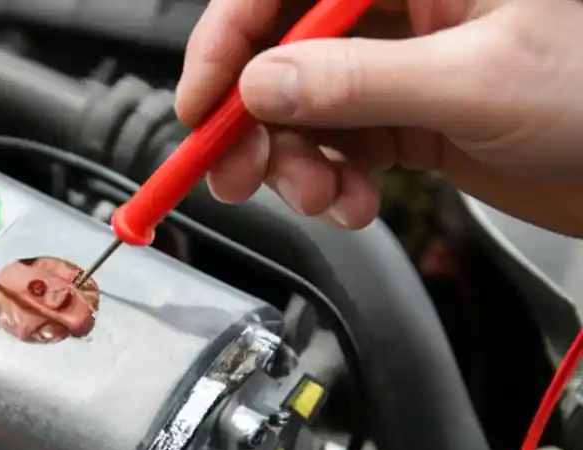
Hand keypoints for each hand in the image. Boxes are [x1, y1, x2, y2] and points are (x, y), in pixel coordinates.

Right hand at [176, 0, 582, 234]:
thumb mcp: (475, 83)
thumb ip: (358, 82)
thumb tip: (264, 84)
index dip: (229, 36)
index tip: (202, 102)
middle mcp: (402, 3)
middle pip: (281, 46)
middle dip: (253, 117)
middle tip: (236, 172)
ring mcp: (401, 60)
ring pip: (301, 104)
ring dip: (292, 161)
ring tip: (320, 198)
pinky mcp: (406, 112)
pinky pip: (336, 143)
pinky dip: (330, 180)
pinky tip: (353, 202)